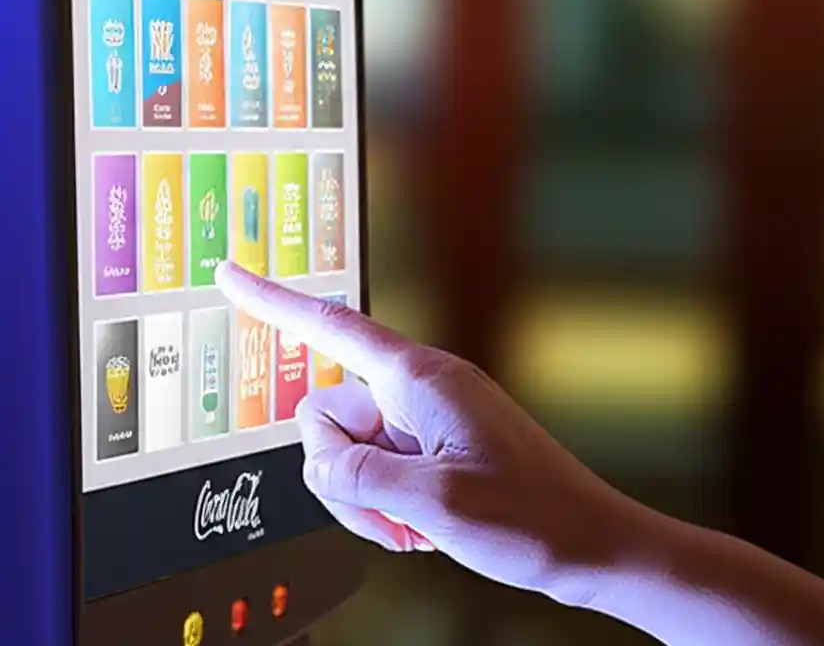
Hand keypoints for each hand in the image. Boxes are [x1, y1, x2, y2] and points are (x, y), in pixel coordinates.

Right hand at [215, 261, 644, 601]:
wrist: (592, 550)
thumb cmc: (535, 520)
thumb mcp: (432, 502)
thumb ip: (356, 476)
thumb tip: (319, 462)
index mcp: (419, 380)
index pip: (330, 327)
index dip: (272, 300)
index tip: (230, 274)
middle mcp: (417, 391)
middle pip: (326, 415)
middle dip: (341, 475)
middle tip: (392, 511)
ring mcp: (424, 422)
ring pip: (347, 453)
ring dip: (366, 501)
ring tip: (415, 526)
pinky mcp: (431, 450)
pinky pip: (375, 470)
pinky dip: (384, 506)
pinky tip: (422, 528)